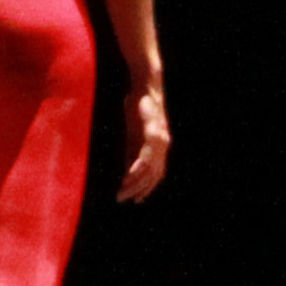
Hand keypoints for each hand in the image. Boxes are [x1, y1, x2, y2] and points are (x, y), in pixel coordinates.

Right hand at [112, 82, 170, 202]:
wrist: (146, 85)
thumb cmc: (139, 107)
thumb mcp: (134, 132)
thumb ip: (133, 150)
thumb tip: (129, 169)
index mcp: (160, 146)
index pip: (156, 175)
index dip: (146, 189)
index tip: (135, 200)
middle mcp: (163, 145)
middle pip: (153, 176)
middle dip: (138, 190)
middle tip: (122, 199)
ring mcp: (159, 139)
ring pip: (150, 169)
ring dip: (136, 183)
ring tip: (122, 191)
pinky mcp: (152, 131)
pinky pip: (145, 155)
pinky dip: (137, 168)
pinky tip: (128, 176)